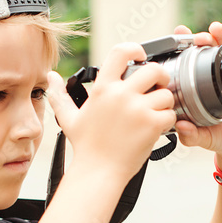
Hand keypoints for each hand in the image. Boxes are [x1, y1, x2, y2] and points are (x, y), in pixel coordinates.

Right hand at [47, 43, 176, 181]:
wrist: (98, 173)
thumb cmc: (85, 147)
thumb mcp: (69, 118)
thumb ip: (60, 95)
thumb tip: (50, 76)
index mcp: (103, 88)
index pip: (121, 52)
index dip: (135, 49)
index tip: (141, 56)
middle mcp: (120, 94)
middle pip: (153, 70)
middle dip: (161, 77)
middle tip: (158, 88)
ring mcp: (137, 109)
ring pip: (166, 94)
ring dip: (165, 104)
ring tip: (154, 115)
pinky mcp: (151, 124)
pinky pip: (170, 114)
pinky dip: (167, 122)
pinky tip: (156, 129)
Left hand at [173, 13, 221, 176]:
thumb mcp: (205, 138)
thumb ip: (192, 136)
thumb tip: (181, 127)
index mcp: (198, 89)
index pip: (187, 65)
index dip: (180, 52)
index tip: (174, 39)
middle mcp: (213, 78)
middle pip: (205, 53)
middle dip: (198, 41)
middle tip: (193, 36)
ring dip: (219, 35)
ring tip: (214, 27)